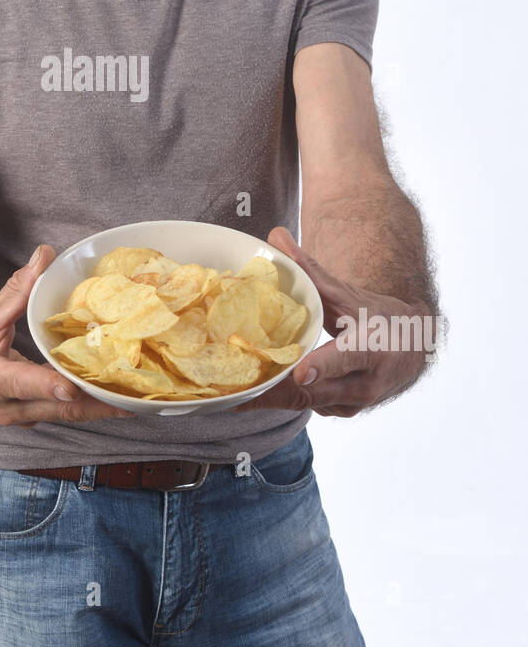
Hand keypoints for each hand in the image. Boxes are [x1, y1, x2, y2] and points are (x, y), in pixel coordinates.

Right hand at [0, 244, 135, 426]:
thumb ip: (17, 290)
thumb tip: (44, 256)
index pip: (22, 382)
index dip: (48, 384)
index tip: (72, 384)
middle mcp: (6, 406)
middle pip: (57, 407)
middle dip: (96, 404)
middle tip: (132, 398)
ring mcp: (19, 416)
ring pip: (64, 415)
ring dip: (98, 408)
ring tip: (135, 399)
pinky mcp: (28, 416)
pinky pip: (61, 412)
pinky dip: (86, 405)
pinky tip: (112, 395)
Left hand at [234, 227, 433, 417]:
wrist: (414, 350)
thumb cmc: (377, 316)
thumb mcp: (346, 293)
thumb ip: (309, 269)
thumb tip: (275, 235)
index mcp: (371, 346)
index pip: (345, 358)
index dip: (322, 366)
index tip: (299, 372)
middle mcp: (367, 380)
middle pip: (317, 389)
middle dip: (275, 390)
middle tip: (236, 388)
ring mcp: (357, 401)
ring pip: (308, 402)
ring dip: (272, 399)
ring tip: (233, 394)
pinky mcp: (345, 411)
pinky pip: (308, 407)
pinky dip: (282, 401)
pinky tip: (253, 394)